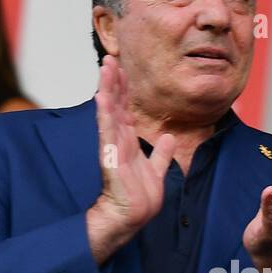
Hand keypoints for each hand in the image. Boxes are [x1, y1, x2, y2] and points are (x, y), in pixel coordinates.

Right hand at [87, 56, 174, 263]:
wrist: (132, 215)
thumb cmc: (141, 197)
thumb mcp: (157, 170)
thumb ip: (162, 153)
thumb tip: (170, 137)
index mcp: (129, 141)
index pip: (126, 109)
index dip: (125, 89)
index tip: (124, 68)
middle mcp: (119, 139)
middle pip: (115, 103)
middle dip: (114, 80)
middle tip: (111, 57)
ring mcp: (113, 145)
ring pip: (109, 110)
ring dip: (107, 87)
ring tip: (105, 66)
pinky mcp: (110, 154)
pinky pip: (106, 129)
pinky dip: (104, 112)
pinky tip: (101, 95)